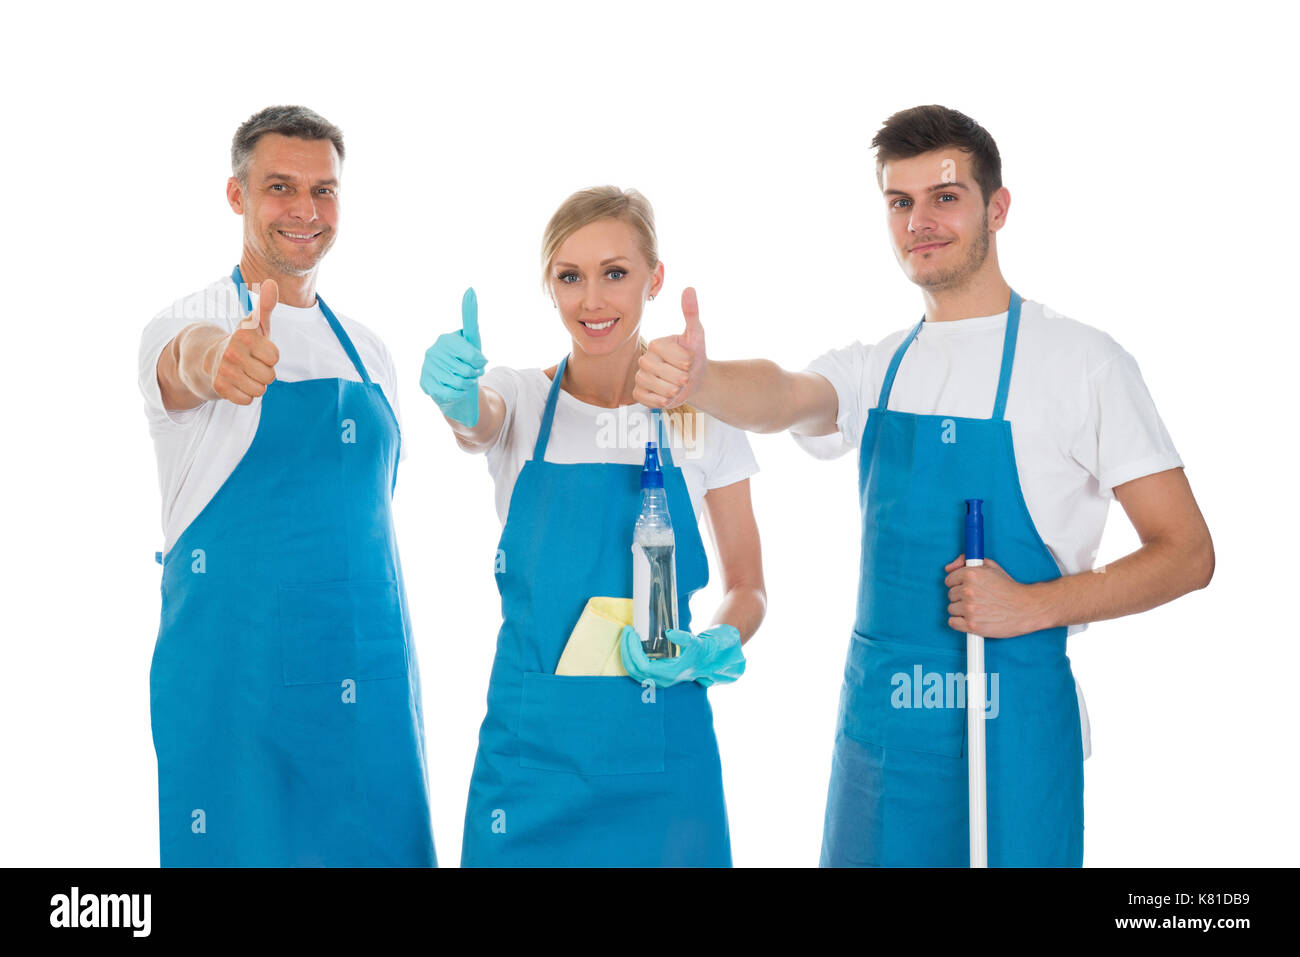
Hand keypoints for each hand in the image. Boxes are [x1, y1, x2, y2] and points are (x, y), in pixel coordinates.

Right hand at [204, 278, 280, 405]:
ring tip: (244, 374)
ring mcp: (223, 371)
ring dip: (255, 385)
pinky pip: (247, 400)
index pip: (274, 357)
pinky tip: (236, 384)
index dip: (270, 356)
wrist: (210, 360)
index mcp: (244, 336)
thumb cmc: (242, 343)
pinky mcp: (219, 388)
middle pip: (269, 377)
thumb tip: (272, 282)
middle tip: (250, 364)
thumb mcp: (254, 325)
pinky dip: (245, 395)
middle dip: (264, 373)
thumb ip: (265, 306)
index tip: (258, 351)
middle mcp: (231, 352)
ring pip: (260, 390)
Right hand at [420, 287, 486, 425]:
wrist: (455, 384)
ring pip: (458, 383)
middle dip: (474, 374)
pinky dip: (458, 394)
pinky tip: (455, 389)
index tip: (480, 362)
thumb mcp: (472, 339)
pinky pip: (449, 393)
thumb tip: (470, 289)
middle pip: (467, 370)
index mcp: (446, 340)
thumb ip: (470, 316)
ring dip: (467, 385)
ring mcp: (427, 368)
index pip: (473, 355)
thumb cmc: (466, 360)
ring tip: (464, 380)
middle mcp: (433, 352)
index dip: (480, 362)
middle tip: (471, 372)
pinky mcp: (424, 384)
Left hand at [619, 623, 745, 687]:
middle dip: (626, 650)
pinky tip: (633, 644)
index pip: (643, 666)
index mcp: (672, 673)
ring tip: (627, 637)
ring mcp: (663, 677)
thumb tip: (670, 633)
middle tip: (626, 632)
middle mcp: (665, 679)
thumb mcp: (699, 642)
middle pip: (635, 670)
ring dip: (628, 654)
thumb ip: (685, 639)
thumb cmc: (709, 649)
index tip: (630, 633)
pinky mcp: (662, 672)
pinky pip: (641, 668)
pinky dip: (633, 657)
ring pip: (636, 671)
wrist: (719, 657)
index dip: (632, 650)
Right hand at [634, 287, 706, 408]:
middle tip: (685, 377)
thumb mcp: (697, 335)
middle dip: (678, 377)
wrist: (696, 380)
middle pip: (657, 370)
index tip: (690, 361)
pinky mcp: (639, 393)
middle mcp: (645, 359)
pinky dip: (658, 401)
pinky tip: (668, 398)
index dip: (682, 360)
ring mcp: (640, 376)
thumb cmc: (695, 355)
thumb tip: (689, 288)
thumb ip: (691, 313)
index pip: (665, 352)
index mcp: (656, 344)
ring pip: (650, 384)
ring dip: (671, 390)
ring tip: (678, 387)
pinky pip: (643, 398)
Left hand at [944, 554, 1047, 637]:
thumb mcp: (990, 566)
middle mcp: (968, 591)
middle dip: (961, 597)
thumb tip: (948, 568)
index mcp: (971, 574)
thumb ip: (965, 561)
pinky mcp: (971, 625)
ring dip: (961, 610)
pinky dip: (960, 622)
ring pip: (951, 609)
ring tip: (978, 609)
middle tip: (977, 599)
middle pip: (950, 595)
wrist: (1026, 608)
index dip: (959, 584)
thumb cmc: (1009, 588)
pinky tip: (972, 619)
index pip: (949, 580)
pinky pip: (952, 622)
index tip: (968, 588)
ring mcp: (969, 609)